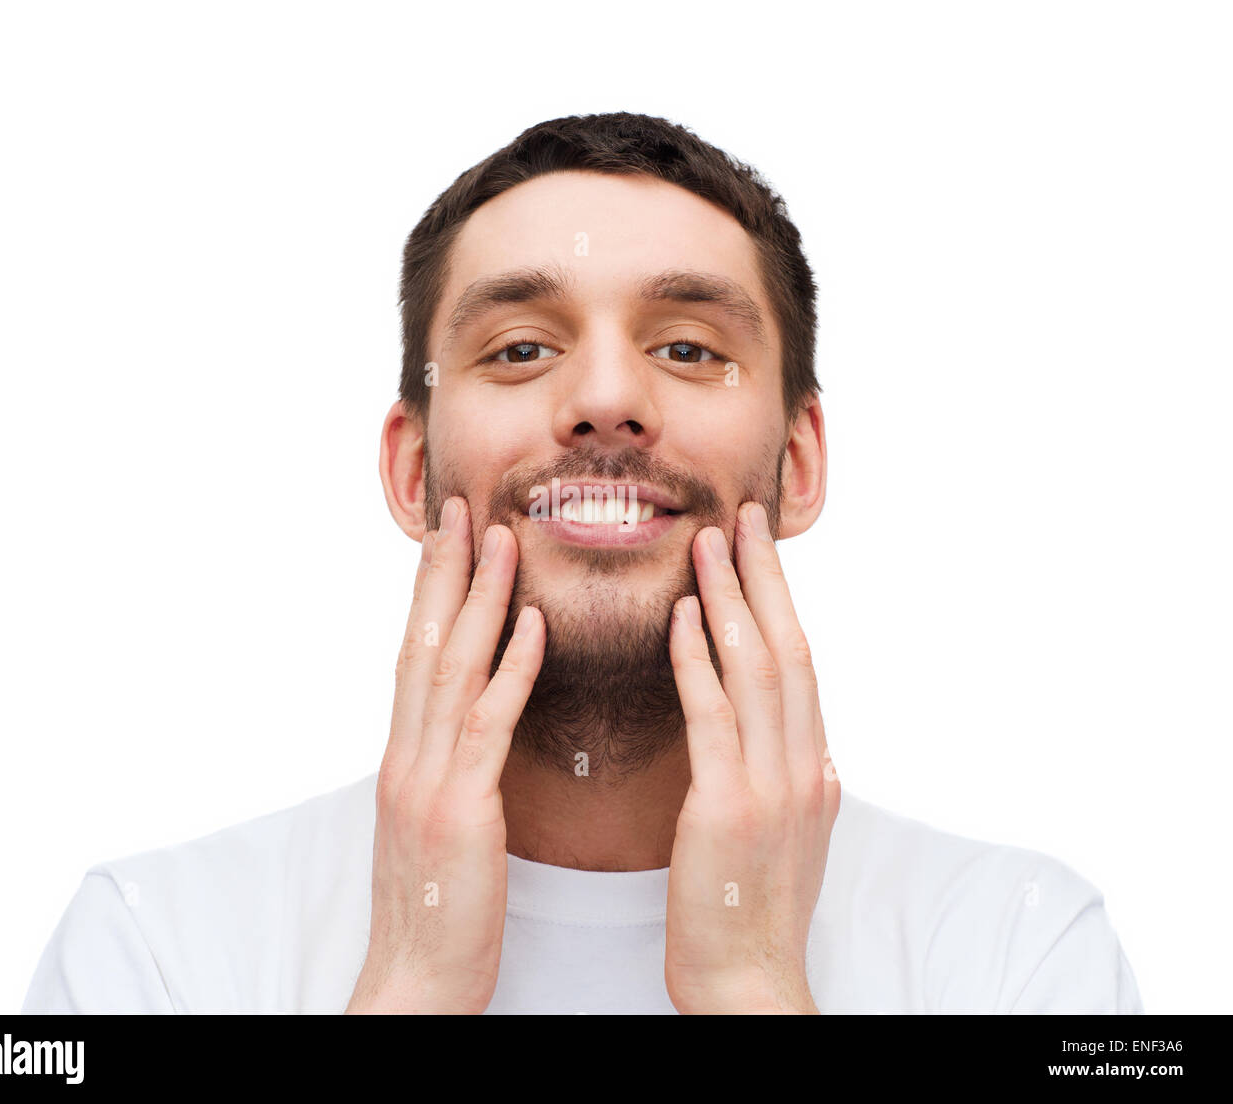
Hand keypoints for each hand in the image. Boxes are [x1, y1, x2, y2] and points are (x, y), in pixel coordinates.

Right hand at [345, 497, 543, 1013]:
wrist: (414, 982)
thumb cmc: (438, 909)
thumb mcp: (436, 826)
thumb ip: (449, 768)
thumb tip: (469, 726)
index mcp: (406, 758)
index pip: (417, 655)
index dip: (432, 592)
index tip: (450, 537)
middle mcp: (408, 755)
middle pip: (425, 642)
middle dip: (445, 571)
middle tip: (464, 507)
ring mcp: (427, 779)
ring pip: (452, 667)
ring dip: (480, 598)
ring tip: (502, 537)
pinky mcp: (459, 811)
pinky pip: (488, 725)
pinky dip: (511, 668)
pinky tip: (535, 624)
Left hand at [664, 501, 839, 1013]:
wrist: (750, 983)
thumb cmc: (757, 913)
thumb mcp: (797, 841)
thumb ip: (809, 789)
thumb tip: (822, 756)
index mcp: (816, 769)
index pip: (802, 664)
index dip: (781, 602)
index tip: (761, 552)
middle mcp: (806, 765)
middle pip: (789, 647)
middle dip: (765, 578)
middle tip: (744, 517)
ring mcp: (773, 784)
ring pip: (758, 667)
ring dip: (732, 598)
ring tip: (709, 541)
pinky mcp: (729, 807)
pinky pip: (714, 715)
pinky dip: (699, 659)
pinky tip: (681, 616)